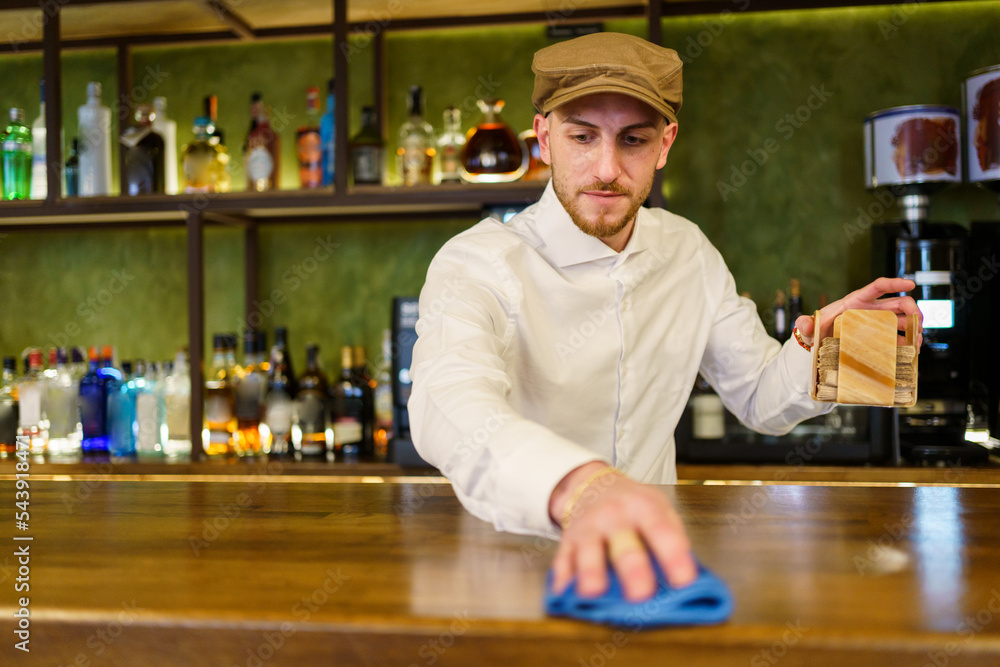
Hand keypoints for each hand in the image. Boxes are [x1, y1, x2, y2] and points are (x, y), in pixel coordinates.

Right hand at [548, 461, 696, 601]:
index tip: (684, 580)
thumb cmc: (631, 504)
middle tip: (641, 595)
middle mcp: (615, 516)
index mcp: (644, 507)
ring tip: (594, 592)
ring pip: (588, 552)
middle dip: (633, 570)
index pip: (662, 530)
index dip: (673, 555)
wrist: (591, 484)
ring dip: (591, 572)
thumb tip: (691, 574)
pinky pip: (563, 559)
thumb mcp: (658, 506)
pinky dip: (563, 577)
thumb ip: (673, 535)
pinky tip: (565, 592)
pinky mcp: (568, 541)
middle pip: (624, 545)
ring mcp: (589, 528)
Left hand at [793, 277, 922, 348]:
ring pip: (902, 319)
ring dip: (914, 327)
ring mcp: (876, 323)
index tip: (910, 283)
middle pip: (898, 303)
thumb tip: (804, 325)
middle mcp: (869, 309)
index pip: (878, 287)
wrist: (819, 345)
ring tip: (917, 340)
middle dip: (912, 309)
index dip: (894, 283)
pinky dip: (907, 341)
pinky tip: (911, 350)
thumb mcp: (809, 327)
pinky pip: (897, 336)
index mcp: (855, 301)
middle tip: (918, 322)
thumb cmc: (816, 331)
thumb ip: (805, 324)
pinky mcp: (879, 336)